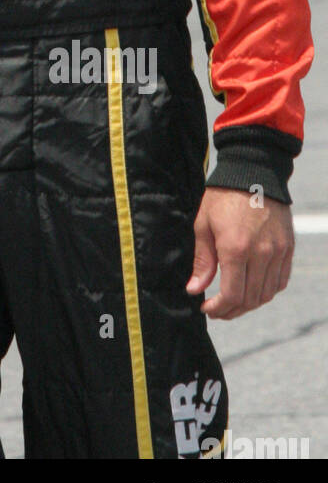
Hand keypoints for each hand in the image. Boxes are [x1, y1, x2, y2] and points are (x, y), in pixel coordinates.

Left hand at [187, 187, 293, 318]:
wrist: (253, 172)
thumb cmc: (222, 197)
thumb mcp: (203, 224)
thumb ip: (202, 260)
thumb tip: (194, 289)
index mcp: (236, 249)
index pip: (232, 295)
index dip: (219, 308)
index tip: (206, 308)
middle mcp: (261, 254)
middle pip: (250, 299)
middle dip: (232, 310)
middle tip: (218, 310)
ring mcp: (278, 252)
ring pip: (267, 294)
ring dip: (249, 304)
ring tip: (233, 302)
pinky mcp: (288, 248)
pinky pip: (280, 281)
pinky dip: (267, 291)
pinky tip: (252, 289)